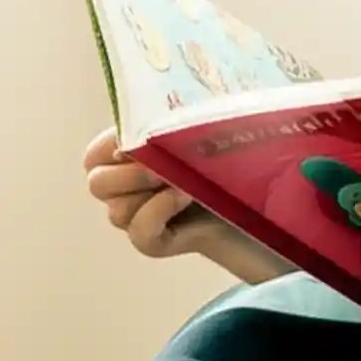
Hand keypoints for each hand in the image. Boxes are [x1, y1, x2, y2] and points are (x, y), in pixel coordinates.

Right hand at [82, 126, 290, 281]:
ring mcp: (140, 218)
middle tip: (161, 163)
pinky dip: (158, 212)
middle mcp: (128, 190)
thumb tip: (152, 117)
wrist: (265, 206)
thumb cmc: (235, 164)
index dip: (107, 147)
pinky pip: (139, 231)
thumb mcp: (201, 134)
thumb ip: (171, 123)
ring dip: (148, 190)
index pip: (94, 154)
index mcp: (130, 158)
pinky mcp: (156, 243)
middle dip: (128, 171)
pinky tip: (185, 196)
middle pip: (98, 184)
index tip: (134, 141)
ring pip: (116, 209)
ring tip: (184, 179)